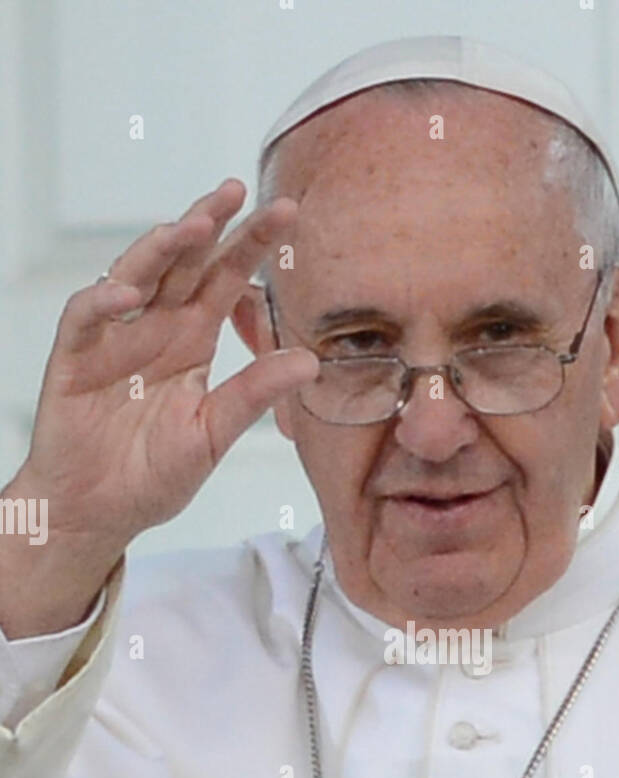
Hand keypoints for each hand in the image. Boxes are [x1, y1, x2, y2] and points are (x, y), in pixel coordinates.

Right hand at [18, 178, 316, 551]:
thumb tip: (310, 362)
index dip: (251, 245)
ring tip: (193, 225)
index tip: (286, 212)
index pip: (226, 279)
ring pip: (136, 273)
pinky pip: (87, 316)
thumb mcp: (214, 434)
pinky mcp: (75, 356)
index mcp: (193, 340)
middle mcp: (155, 327)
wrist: (97, 511)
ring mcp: (113, 337)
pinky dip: (105, 301)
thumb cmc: (153, 475)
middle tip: (235, 191)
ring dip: (161, 247)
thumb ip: (254, 395)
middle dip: (208, 223)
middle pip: (183, 262)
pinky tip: (131, 295)